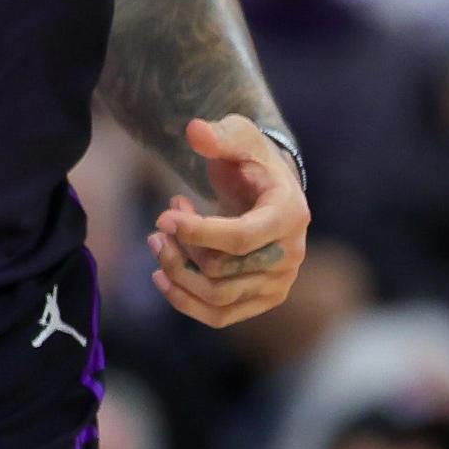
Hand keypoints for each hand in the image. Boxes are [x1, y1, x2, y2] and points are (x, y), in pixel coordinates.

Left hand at [148, 116, 308, 327]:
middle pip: (221, 270)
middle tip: (158, 223)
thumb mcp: (239, 138)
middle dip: (179, 248)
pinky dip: (184, 301)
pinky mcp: (264, 299)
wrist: (269, 193)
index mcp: (291, 215)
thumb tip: (195, 131)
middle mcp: (292, 255)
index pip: (241, 238)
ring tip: (156, 243)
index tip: (162, 216)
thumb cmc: (251, 163)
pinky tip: (161, 276)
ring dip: (175, 272)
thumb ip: (220, 134)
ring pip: (216, 296)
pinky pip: (220, 316)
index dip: (197, 232)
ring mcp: (280, 282)